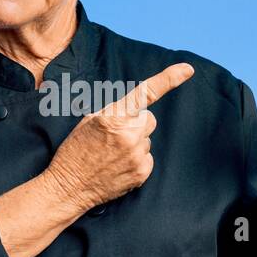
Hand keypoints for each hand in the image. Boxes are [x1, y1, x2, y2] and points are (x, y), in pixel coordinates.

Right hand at [44, 62, 194, 211]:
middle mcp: (128, 135)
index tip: (187, 70)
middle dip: (137, 124)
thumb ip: (113, 112)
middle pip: (149, 119)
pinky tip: (119, 165)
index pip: (145, 94)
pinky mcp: (141, 172)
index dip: (169, 79)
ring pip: (147, 140)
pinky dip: (137, 160)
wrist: (69, 187)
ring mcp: (136, 155)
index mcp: (113, 118)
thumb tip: (133, 110)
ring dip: (135, 144)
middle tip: (117, 137)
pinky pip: (148, 158)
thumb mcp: (88, 122)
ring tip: (114, 155)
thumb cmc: (75, 152)